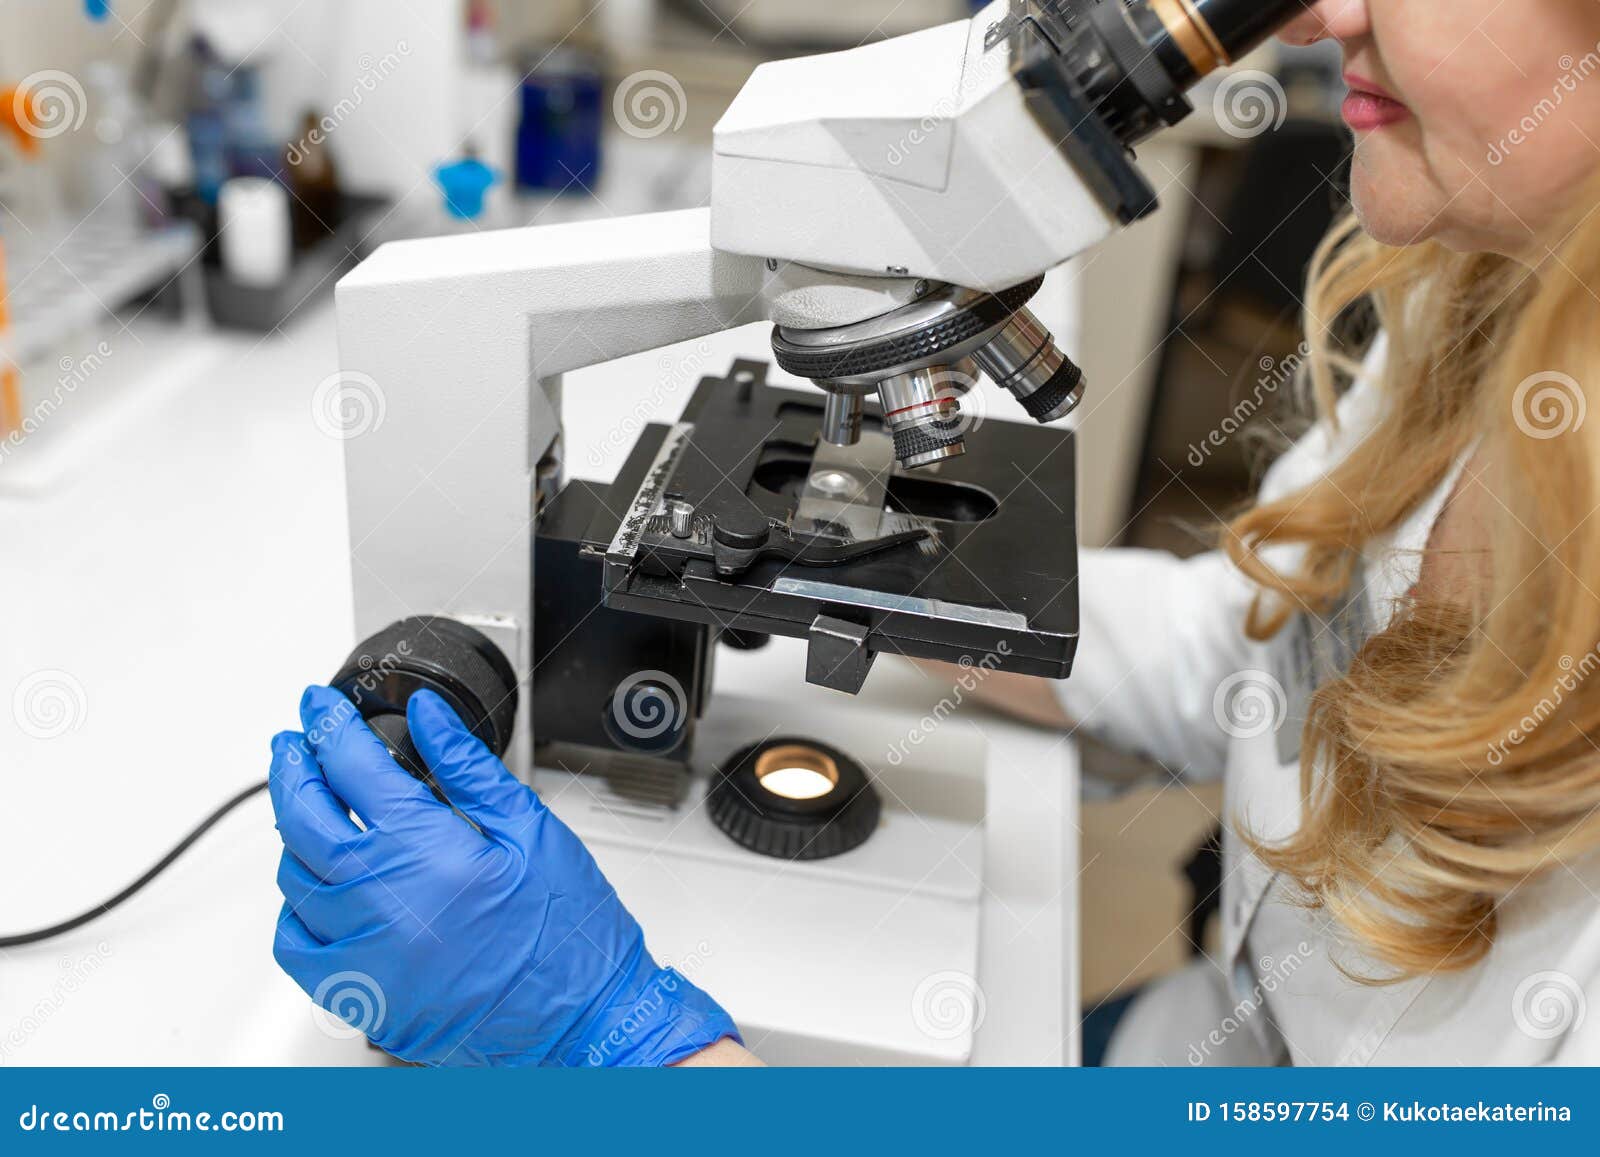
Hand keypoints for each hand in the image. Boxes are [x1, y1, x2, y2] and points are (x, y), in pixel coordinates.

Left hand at [268, 685, 738, 1066]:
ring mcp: (365, 954)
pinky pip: (297, 945)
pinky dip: (294, 907)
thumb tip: (427, 716)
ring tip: (308, 806)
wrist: (584, 1021)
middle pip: (304, 817)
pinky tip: (314, 886)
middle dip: (293, 767)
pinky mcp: (361, 997)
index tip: (323, 707)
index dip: (330, 726)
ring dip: (292, 832)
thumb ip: (467, 767)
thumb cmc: (568, 934)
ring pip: (293, 877)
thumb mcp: (530, 829)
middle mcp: (383, 902)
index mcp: (428, 851)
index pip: (353, 768)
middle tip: (295, 742)